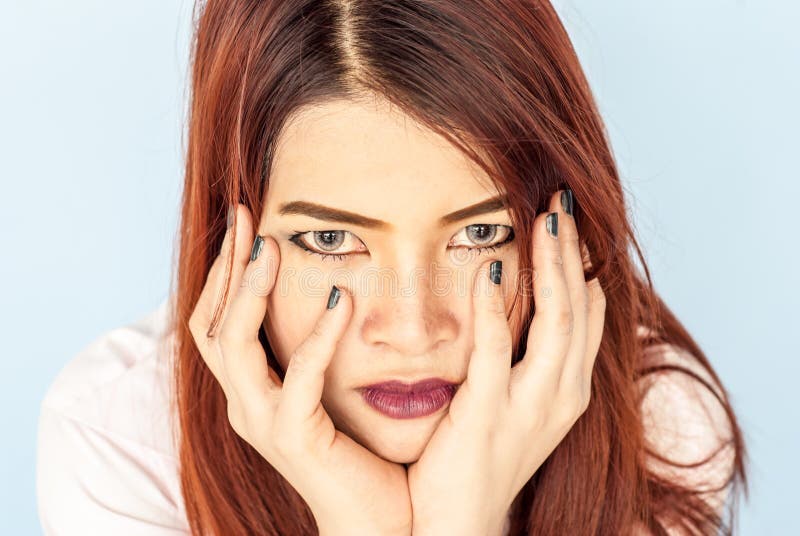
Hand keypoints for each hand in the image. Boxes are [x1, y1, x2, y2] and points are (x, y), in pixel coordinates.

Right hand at [189, 204, 411, 535]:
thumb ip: (321, 348)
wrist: (379, 519)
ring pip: (234, 344)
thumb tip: (339, 288)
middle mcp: (244, 405)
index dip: (223, 271)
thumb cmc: (362, 452)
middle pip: (210, 323)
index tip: (243, 222)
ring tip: (272, 247)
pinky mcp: (294, 438)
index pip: (217, 320)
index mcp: (252, 391)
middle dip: (224, 266)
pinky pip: (296, 379)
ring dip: (250, 291)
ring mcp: (263, 422)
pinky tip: (342, 302)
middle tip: (242, 216)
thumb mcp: (331, 390)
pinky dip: (317, 337)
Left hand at [407, 189, 605, 535]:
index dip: (584, 265)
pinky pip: (496, 353)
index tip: (571, 221)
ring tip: (545, 217)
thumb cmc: (481, 458)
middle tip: (561, 201)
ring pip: (556, 322)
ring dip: (552, 267)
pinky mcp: (487, 417)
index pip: (590, 315)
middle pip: (580, 308)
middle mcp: (561, 396)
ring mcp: (530, 408)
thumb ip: (523, 358)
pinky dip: (495, 309)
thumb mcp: (516, 404)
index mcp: (567, 389)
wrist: (457, 525)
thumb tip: (520, 306)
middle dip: (573, 252)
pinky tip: (489, 271)